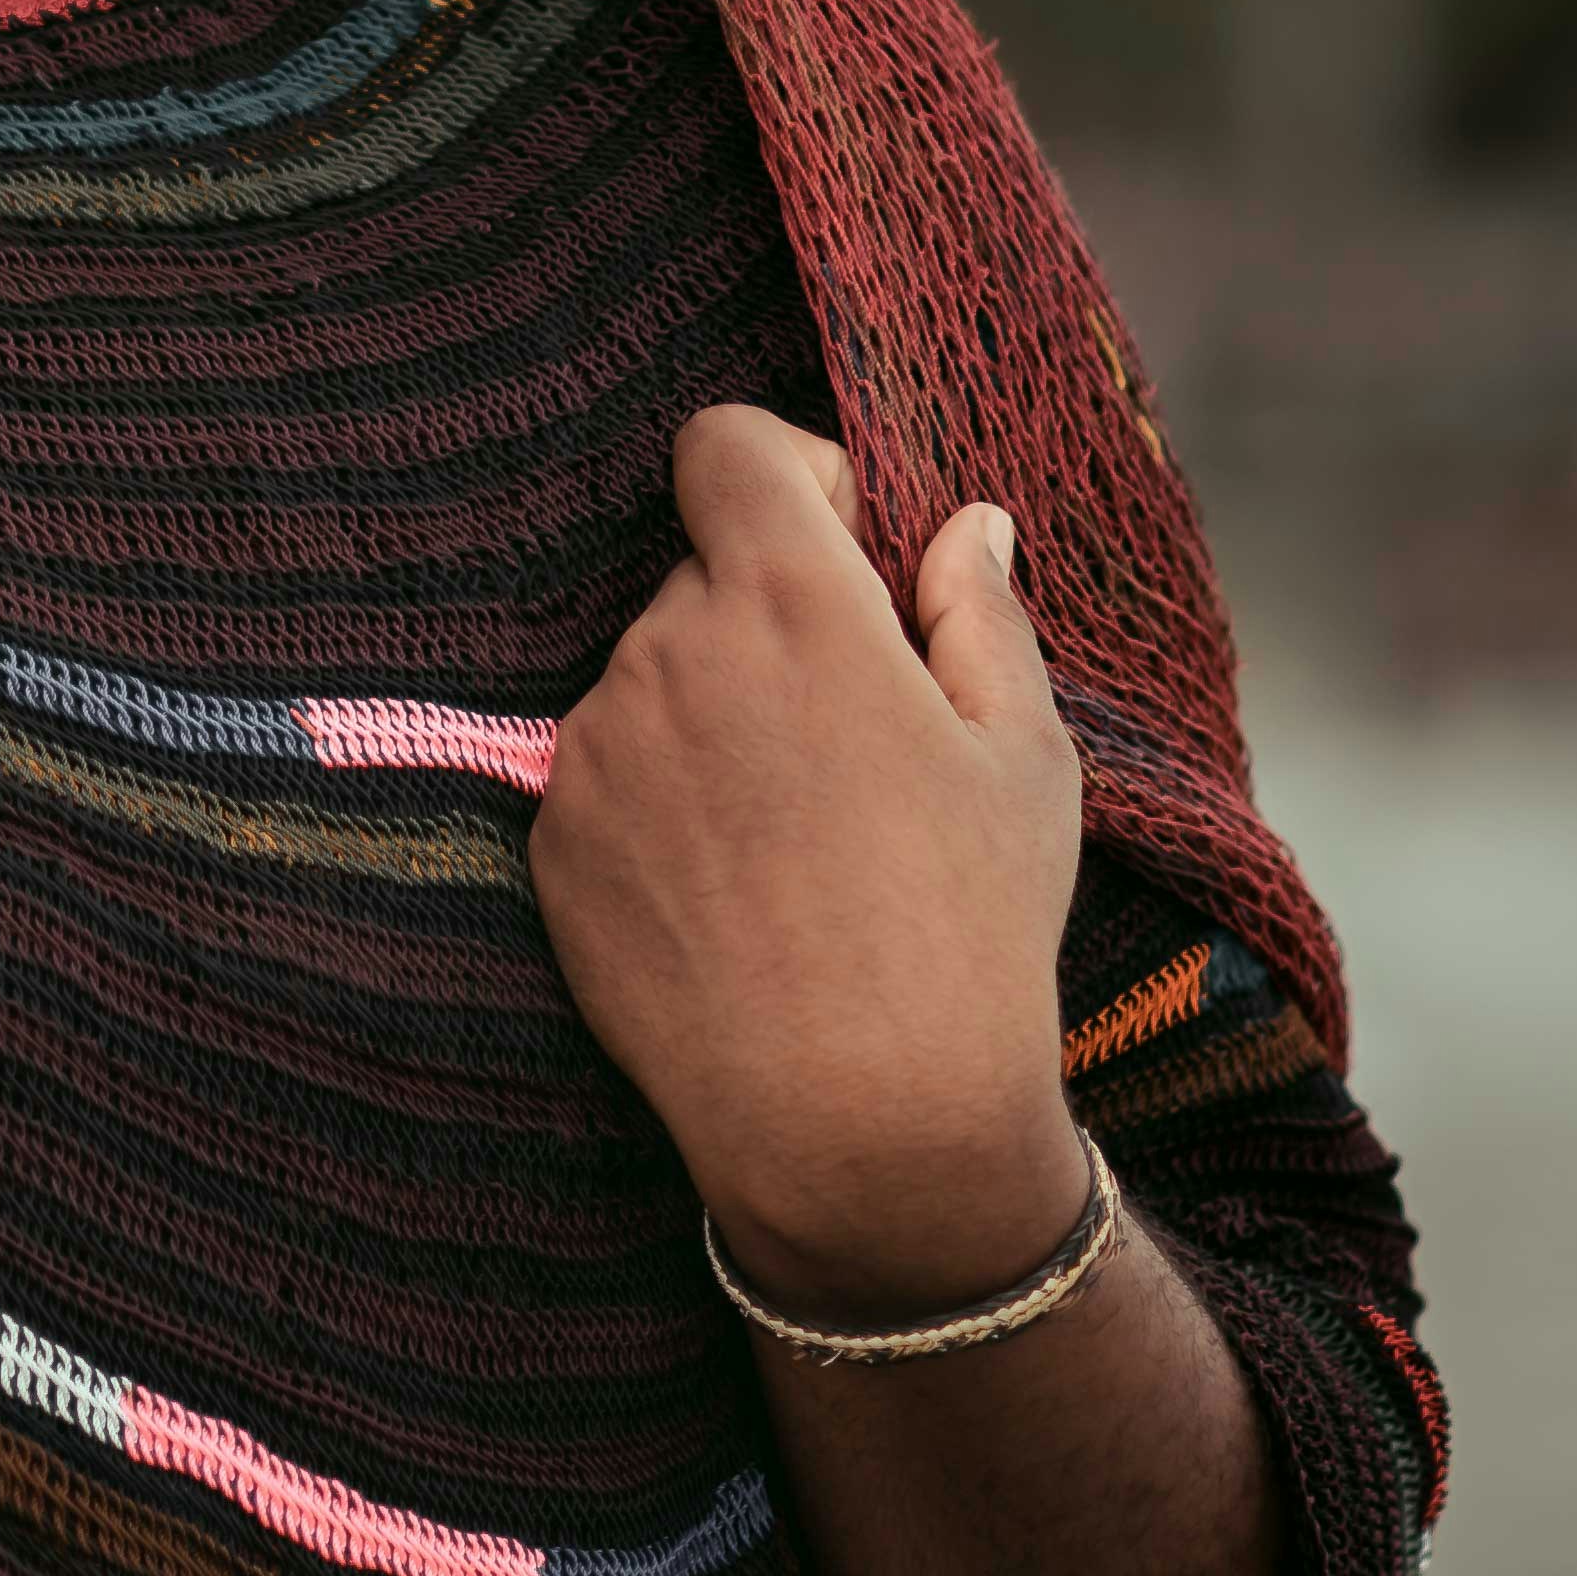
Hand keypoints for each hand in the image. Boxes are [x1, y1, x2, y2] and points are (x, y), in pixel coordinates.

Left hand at [529, 406, 1086, 1320]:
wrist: (858, 1130)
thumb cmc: (970, 936)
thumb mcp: (1023, 760)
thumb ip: (980, 614)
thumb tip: (964, 526)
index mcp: (787, 602)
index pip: (726, 445)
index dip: (792, 476)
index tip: (850, 555)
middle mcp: (666, 652)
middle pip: (703, 573)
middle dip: (773, 619)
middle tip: (858, 736)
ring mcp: (595, 751)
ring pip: (656, 678)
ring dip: (716, 715)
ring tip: (803, 839)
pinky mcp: (553, 843)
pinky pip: (610, 776)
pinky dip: (665, 805)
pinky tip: (740, 895)